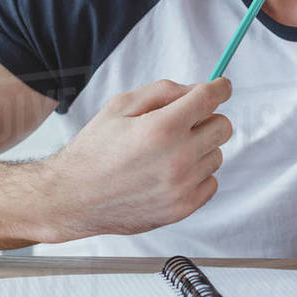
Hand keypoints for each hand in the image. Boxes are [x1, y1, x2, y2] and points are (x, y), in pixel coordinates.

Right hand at [34, 77, 233, 242]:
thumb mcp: (120, 105)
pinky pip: (211, 183)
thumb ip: (163, 91)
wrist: (74, 197)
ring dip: (200, 149)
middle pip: (223, 127)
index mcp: (162, 127)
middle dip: (207, 119)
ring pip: (217, 155)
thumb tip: (196, 90)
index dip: (219, 88)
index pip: (210, 99)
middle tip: (183, 123)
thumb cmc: (94, 151)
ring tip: (168, 152)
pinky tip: (171, 172)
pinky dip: (197, 175)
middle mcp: (177, 158)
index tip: (221, 87)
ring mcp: (182, 186)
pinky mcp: (182, 208)